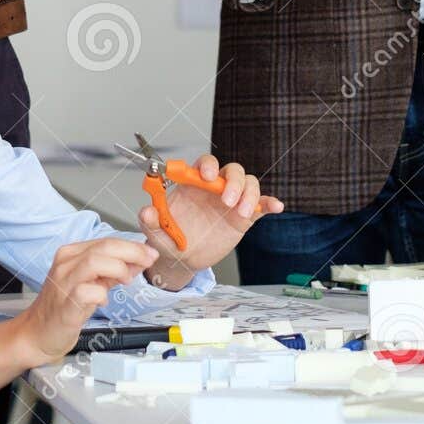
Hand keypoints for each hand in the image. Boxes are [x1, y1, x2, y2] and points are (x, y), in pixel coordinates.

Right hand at [12, 237, 157, 362]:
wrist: (37, 334)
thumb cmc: (63, 307)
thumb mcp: (91, 283)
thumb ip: (113, 271)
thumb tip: (139, 261)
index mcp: (71, 255)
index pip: (106, 241)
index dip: (132, 246)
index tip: (150, 253)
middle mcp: (65, 265)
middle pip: (103, 247)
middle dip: (132, 252)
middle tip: (149, 260)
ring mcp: (63, 284)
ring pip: (93, 262)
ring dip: (117, 269)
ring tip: (126, 280)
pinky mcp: (64, 306)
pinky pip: (84, 292)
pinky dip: (100, 294)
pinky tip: (104, 300)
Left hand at [137, 155, 283, 289]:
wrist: (183, 258)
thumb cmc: (169, 238)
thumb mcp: (156, 232)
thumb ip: (151, 220)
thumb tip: (147, 211)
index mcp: (193, 184)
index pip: (204, 164)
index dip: (207, 166)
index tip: (205, 177)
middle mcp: (215, 188)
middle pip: (231, 171)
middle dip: (232, 182)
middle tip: (226, 201)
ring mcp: (231, 201)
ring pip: (248, 184)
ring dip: (249, 194)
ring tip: (240, 212)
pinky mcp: (244, 217)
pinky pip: (260, 205)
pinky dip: (269, 203)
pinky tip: (276, 206)